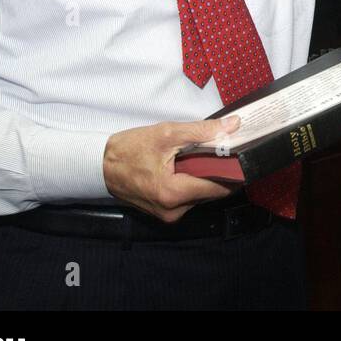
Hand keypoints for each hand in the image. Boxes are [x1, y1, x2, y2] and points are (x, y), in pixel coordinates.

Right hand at [103, 114, 241, 221]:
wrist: (99, 165)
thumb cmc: (128, 149)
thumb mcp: (167, 133)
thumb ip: (203, 131)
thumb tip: (232, 126)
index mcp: (173, 193)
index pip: (220, 187)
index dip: (234, 171)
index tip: (241, 155)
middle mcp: (173, 210)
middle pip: (212, 192)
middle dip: (218, 171)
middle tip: (219, 150)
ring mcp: (168, 214)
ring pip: (201, 195)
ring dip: (205, 177)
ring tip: (197, 157)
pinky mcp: (164, 212)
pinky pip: (188, 197)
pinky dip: (192, 182)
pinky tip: (185, 167)